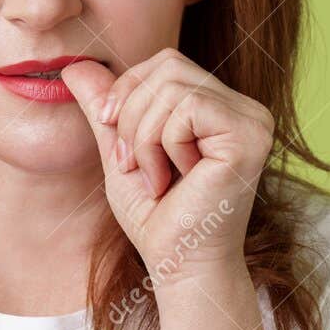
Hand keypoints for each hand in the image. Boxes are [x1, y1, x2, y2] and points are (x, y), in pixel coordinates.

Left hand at [58, 49, 273, 286]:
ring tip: (156, 177)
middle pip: (167, 66)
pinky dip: (164, 145)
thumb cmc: (156, 218)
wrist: (178, 266)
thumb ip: (107, 109)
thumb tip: (75, 69)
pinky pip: (187, 108)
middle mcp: (246, 110)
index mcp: (222, 108)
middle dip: (132, 117)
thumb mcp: (122, 150)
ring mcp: (253, 121)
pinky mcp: (250, 137)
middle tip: (134, 165)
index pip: (165, 63)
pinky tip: (177, 179)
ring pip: (173, 87)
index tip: (119, 147)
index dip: (128, 93)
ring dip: (145, 137)